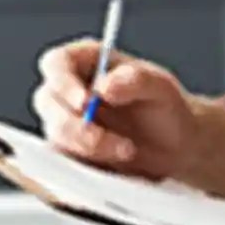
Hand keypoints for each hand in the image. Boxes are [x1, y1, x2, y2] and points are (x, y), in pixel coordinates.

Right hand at [31, 37, 199, 180]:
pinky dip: (86, 163)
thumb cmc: (167, 108)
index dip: (63, 81)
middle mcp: (71, 88)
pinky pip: (62, 159)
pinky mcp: (70, 150)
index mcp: (88, 60)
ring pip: (56, 132)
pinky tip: (114, 164)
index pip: (57, 62)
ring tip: (126, 150)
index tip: (84, 103)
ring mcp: (67, 120)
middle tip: (101, 138)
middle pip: (47, 100)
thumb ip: (135, 80)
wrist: (177, 147)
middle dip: (73, 123)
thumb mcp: (161, 88)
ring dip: (86, 145)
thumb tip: (104, 87)